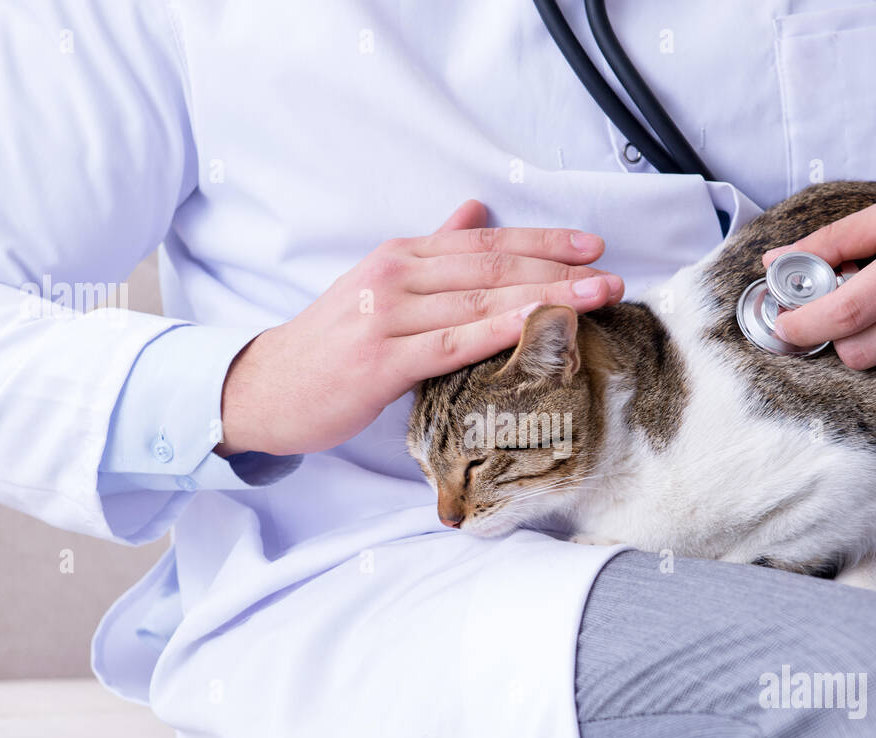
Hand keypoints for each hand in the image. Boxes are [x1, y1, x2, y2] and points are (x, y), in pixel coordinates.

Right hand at [216, 200, 623, 454]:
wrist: (266, 388)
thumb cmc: (329, 345)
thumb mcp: (378, 286)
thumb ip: (431, 252)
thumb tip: (474, 211)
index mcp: (398, 257)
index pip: (483, 242)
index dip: (541, 241)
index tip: (591, 246)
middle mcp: (394, 277)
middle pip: (490, 266)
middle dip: (557, 268)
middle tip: (610, 273)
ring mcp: (386, 318)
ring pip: (479, 301)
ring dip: (544, 296)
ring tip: (596, 297)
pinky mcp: (380, 362)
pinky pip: (452, 344)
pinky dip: (500, 331)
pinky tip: (538, 325)